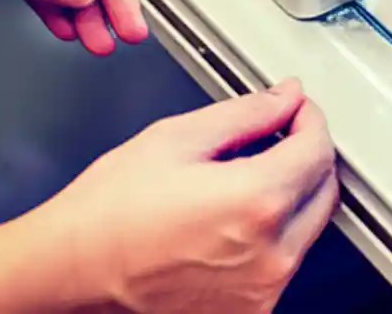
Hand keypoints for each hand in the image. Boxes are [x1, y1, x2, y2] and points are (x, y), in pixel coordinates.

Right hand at [26, 79, 338, 313]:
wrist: (68, 272)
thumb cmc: (107, 214)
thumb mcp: (176, 140)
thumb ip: (246, 113)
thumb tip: (285, 98)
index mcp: (257, 202)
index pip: (318, 149)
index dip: (310, 119)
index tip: (297, 110)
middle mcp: (270, 254)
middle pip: (323, 189)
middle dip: (307, 156)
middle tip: (278, 136)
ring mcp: (263, 289)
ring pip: (307, 227)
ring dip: (291, 196)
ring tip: (244, 178)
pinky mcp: (251, 311)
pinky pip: (283, 261)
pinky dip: (273, 235)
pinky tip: (232, 220)